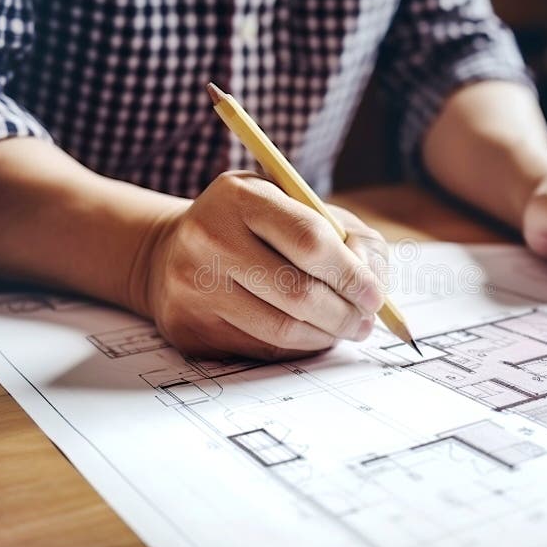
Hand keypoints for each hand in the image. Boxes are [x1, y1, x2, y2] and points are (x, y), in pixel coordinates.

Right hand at [141, 171, 386, 359]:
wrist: (172, 251)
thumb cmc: (254, 228)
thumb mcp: (299, 207)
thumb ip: (348, 235)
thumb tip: (373, 284)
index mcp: (241, 196)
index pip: (309, 240)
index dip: (351, 275)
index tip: (374, 296)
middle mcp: (208, 237)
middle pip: (297, 292)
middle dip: (344, 314)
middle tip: (364, 321)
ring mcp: (192, 286)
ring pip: (282, 330)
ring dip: (325, 336)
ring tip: (343, 330)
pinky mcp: (188, 327)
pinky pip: (261, 350)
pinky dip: (297, 348)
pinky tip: (307, 335)